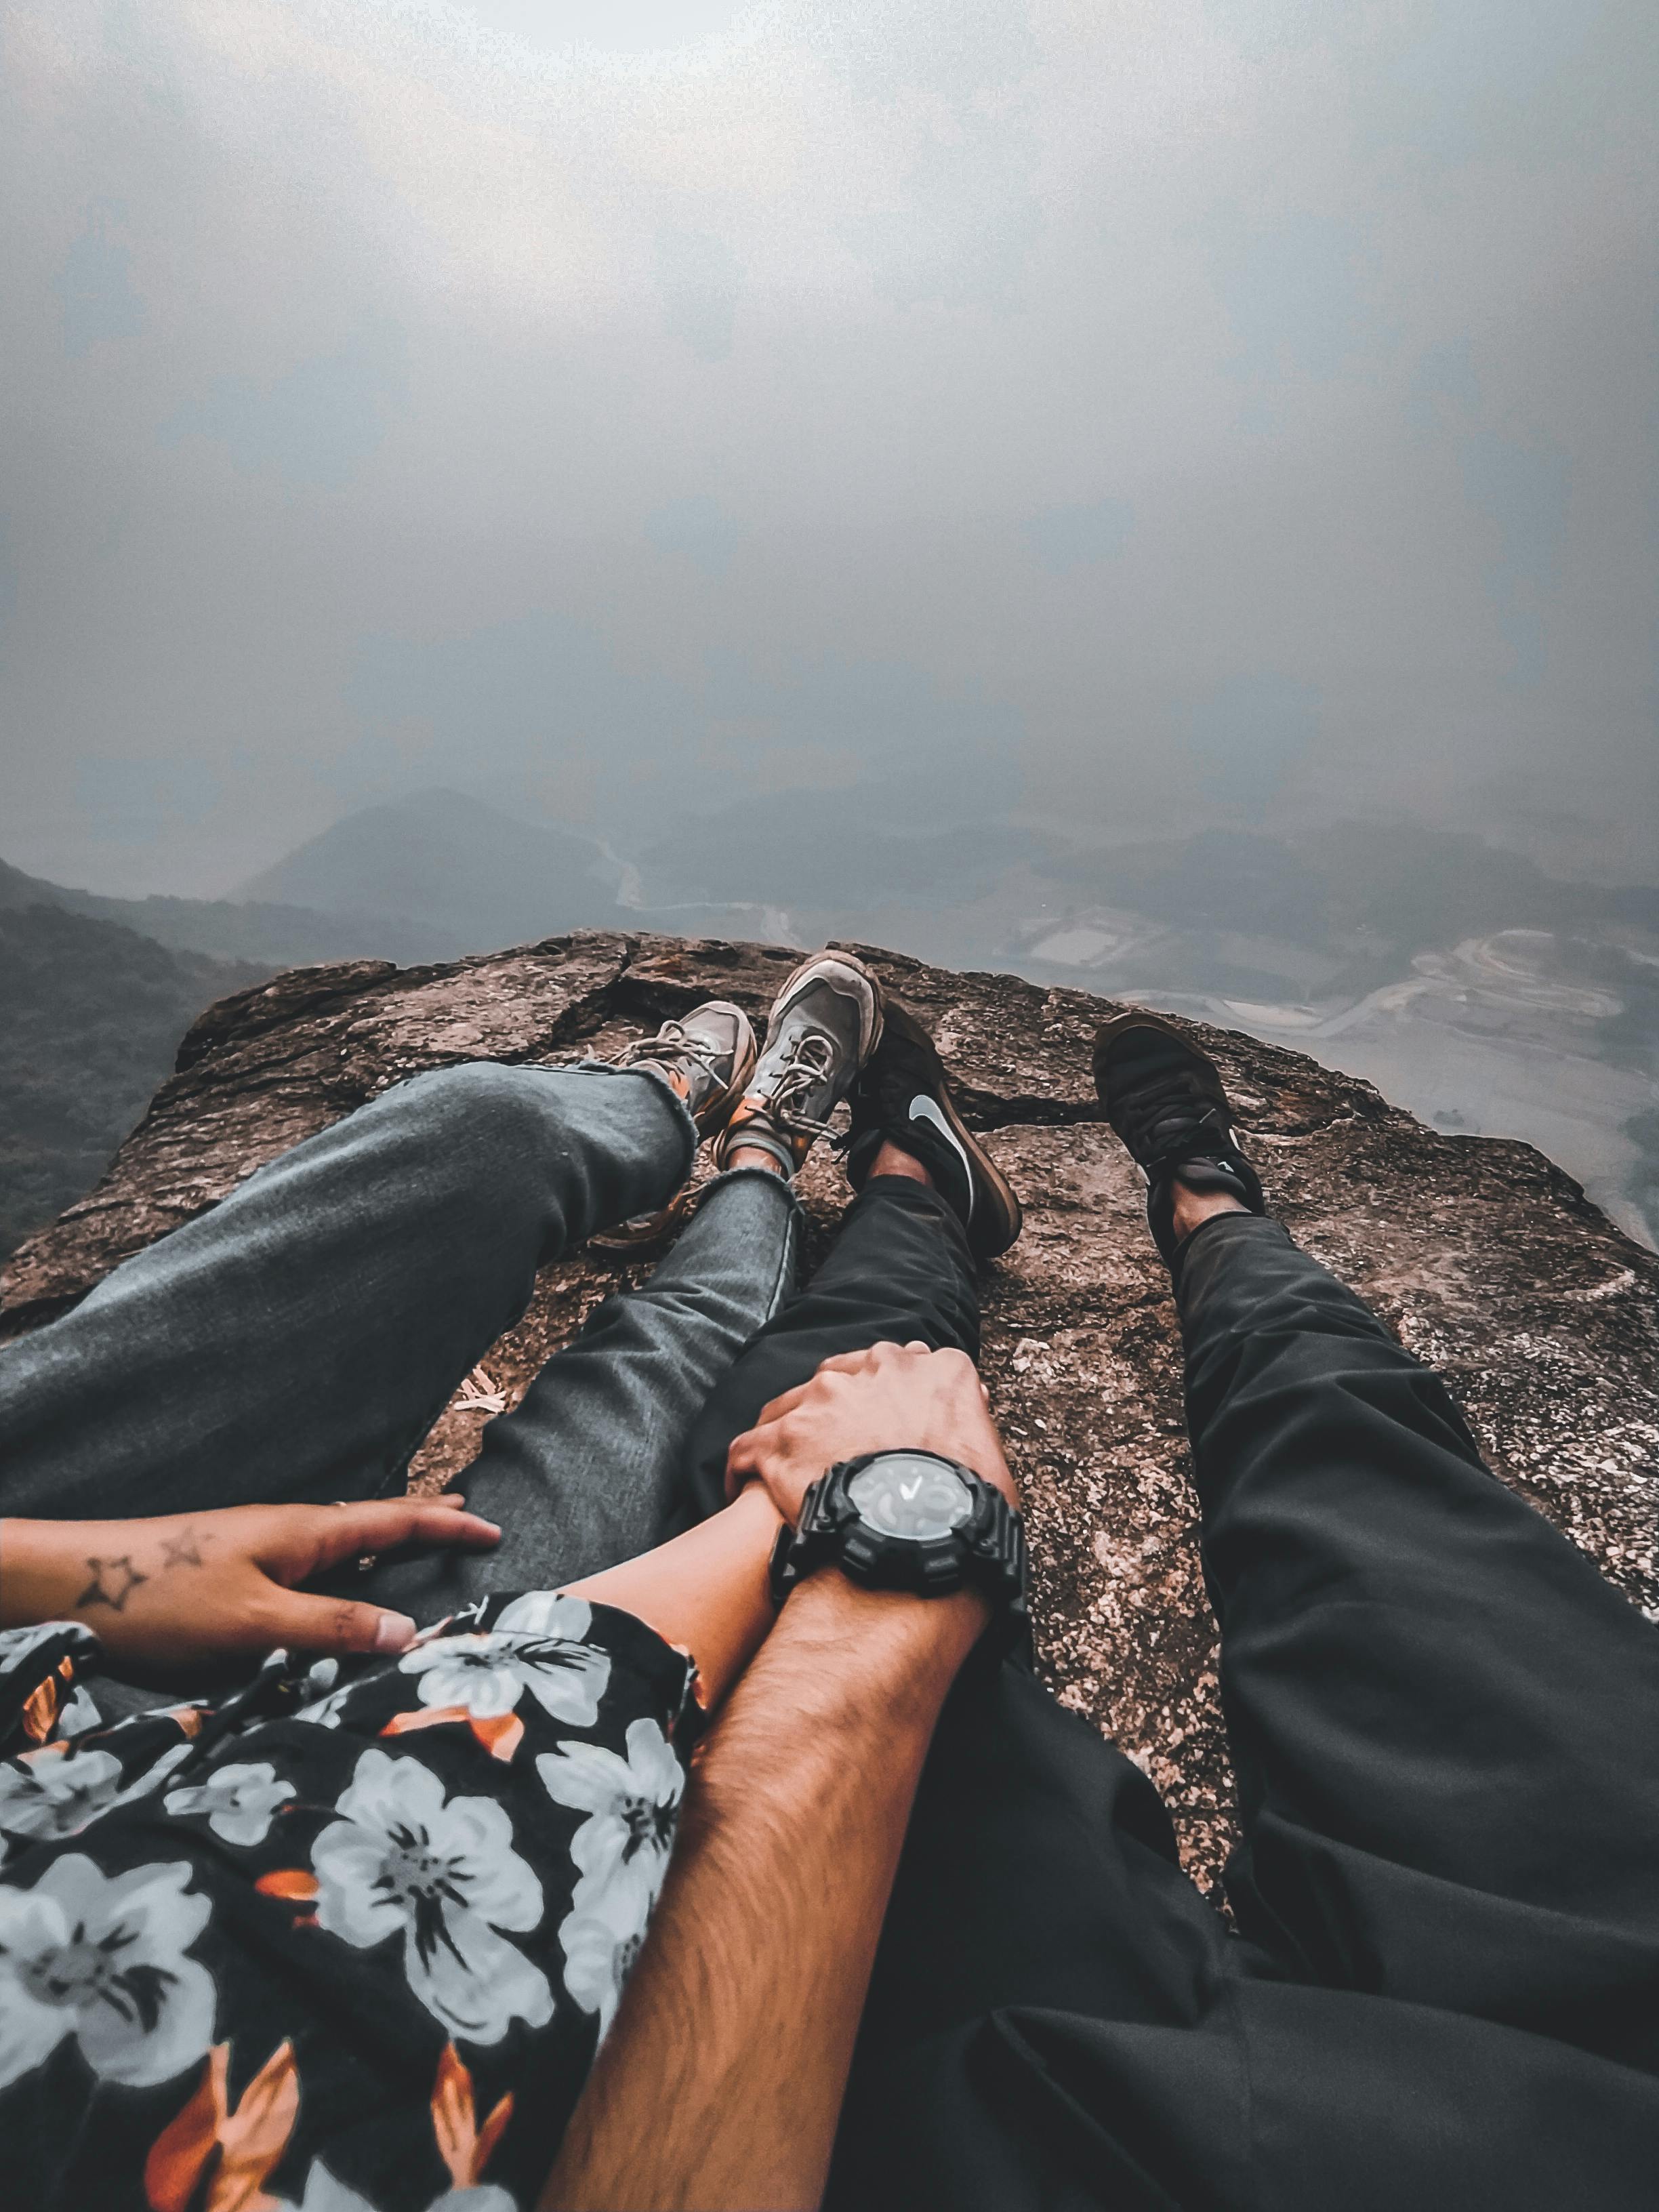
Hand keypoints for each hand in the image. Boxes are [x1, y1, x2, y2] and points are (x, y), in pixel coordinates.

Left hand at [0, 1497, 500, 1676]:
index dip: (446, 1525)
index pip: (394, 1522)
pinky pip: (310, 1565)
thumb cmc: (161, 1601)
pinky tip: (335, 1587)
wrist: (71, 1585)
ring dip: (383, 1544)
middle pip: (371, 1523)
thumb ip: (330, 1627)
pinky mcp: (232, 1574)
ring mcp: (256, 1550)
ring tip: (415, 1543)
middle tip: (467, 1518)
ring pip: (339, 1544)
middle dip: (422, 1522)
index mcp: (302, 1534)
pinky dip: (344, 1568)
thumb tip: (409, 1632)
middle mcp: (285, 1533)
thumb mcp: (254, 1623)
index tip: (494, 1526)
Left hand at [724, 1341, 1017, 1527]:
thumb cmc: (968, 1505)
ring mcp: (823, 1400)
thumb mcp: (993, 1454)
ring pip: (793, 1404)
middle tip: (840, 1447)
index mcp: (933, 1370)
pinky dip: (745, 1466)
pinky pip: (749, 1447)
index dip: (895, 1396)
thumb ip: (972, 1421)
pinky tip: (744, 1488)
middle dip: (840, 1407)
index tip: (891, 1419)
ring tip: (788, 1469)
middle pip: (846, 1376)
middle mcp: (875, 1369)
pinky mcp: (783, 1438)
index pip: (909, 1366)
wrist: (920, 1532)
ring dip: (792, 1434)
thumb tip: (970, 1406)